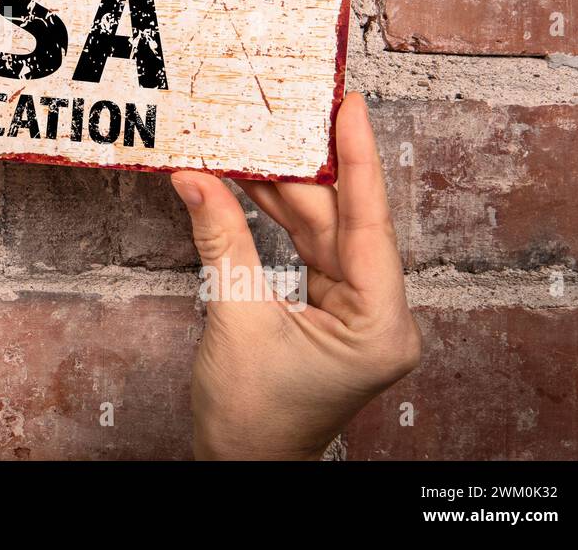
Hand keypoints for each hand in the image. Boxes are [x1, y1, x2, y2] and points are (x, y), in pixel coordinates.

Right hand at [171, 92, 420, 459]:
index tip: (351, 107)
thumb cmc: (251, 417)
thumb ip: (220, 239)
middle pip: (342, 224)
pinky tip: (252, 187)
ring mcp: (357, 315)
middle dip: (305, 172)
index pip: (370, 223)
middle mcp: (380, 316)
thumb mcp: (234, 317)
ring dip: (286, 194)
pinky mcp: (332, 314)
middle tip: (281, 116)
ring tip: (255, 145)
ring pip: (323, 234)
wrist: (244, 469)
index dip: (358, 159)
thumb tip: (196, 178)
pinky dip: (280, 222)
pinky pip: (309, 252)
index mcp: (380, 324)